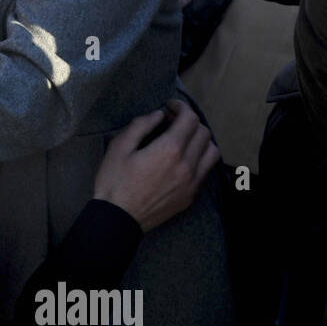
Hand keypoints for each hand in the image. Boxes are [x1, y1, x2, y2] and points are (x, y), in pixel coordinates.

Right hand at [93, 100, 219, 232]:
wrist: (118, 218)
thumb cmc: (114, 182)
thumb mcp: (119, 147)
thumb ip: (140, 125)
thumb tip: (159, 115)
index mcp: (169, 150)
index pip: (189, 119)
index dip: (181, 107)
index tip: (170, 107)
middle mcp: (187, 165)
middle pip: (203, 133)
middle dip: (190, 121)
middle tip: (172, 121)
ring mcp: (192, 182)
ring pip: (212, 152)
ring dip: (201, 140)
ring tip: (184, 140)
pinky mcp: (191, 196)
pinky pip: (205, 172)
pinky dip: (199, 159)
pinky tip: (183, 160)